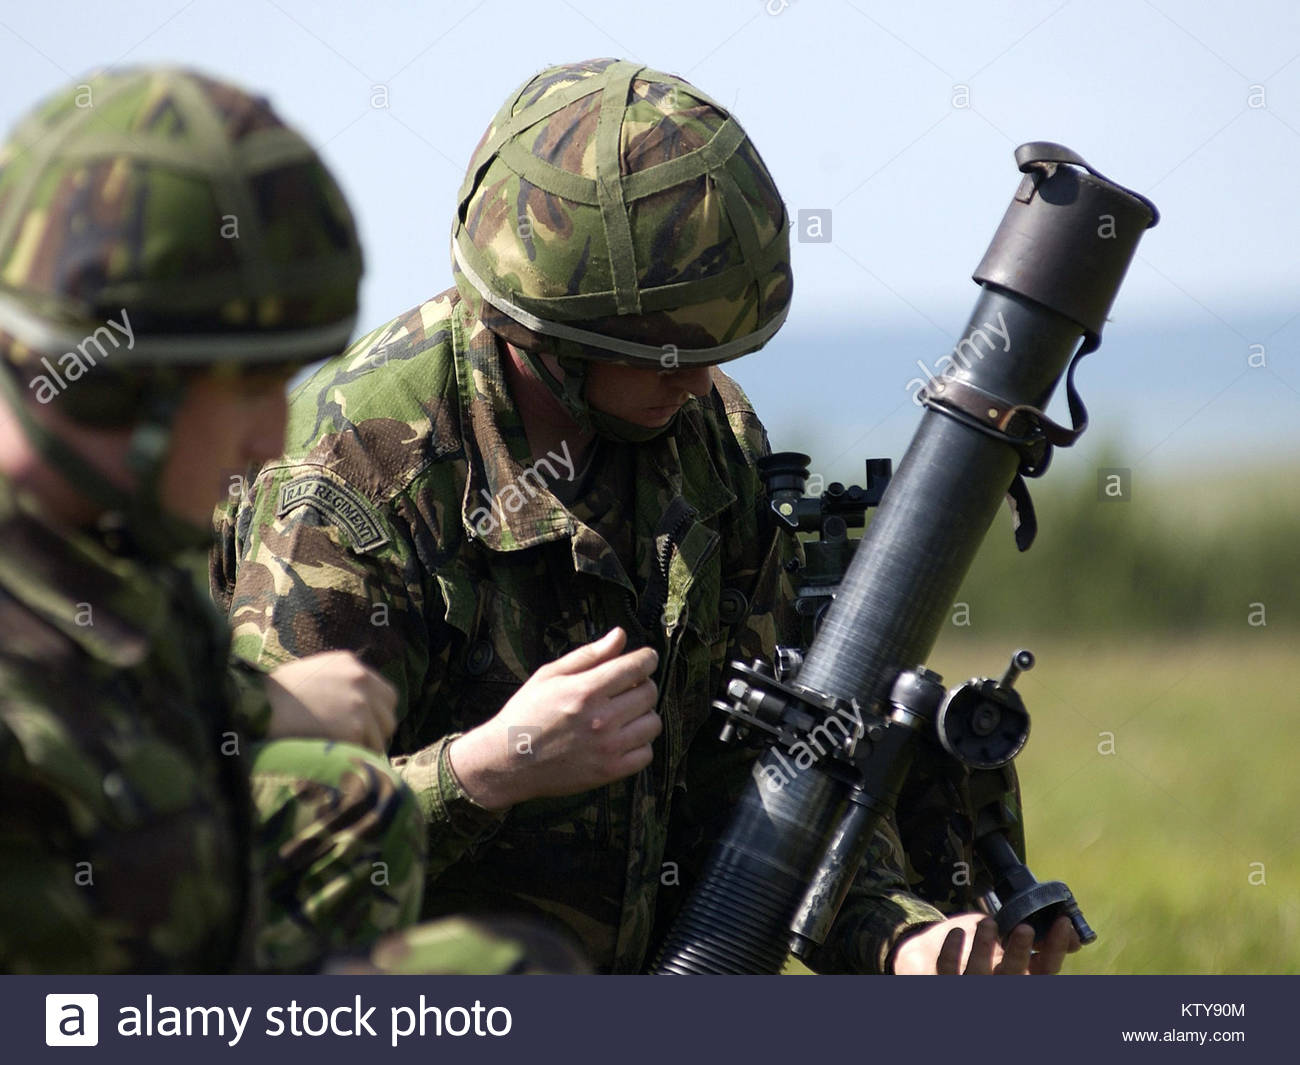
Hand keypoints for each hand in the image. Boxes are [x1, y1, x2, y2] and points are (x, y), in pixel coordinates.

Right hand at [264, 651, 397, 752]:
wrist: (258, 705)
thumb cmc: (276, 696)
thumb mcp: (314, 673)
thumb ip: (340, 684)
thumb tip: (356, 710)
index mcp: (351, 664)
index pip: (386, 695)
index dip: (377, 715)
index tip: (364, 728)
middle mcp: (361, 680)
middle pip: (388, 717)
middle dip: (375, 734)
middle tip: (354, 747)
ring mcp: (360, 703)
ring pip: (380, 737)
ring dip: (364, 748)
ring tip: (340, 753)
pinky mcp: (354, 727)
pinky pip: (366, 751)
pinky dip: (353, 757)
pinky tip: (334, 757)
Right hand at [448, 627, 660, 810]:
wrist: (508, 761)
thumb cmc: (526, 713)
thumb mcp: (550, 675)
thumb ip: (589, 654)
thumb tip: (620, 635)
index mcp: (586, 690)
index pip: (637, 666)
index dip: (647, 659)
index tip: (646, 659)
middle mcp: (601, 719)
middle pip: (649, 693)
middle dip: (643, 684)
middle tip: (627, 687)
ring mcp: (608, 747)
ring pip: (653, 723)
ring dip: (643, 714)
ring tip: (625, 714)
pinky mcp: (610, 771)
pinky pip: (646, 753)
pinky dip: (640, 744)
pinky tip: (623, 737)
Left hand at [892, 913, 1080, 974]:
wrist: (939, 964)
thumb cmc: (985, 956)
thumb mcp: (1012, 949)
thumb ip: (1034, 941)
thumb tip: (1064, 924)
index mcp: (1021, 979)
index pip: (1045, 970)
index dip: (1055, 948)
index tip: (1063, 922)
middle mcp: (1000, 988)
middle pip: (1013, 977)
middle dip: (1018, 953)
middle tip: (1025, 928)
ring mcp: (973, 988)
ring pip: (979, 974)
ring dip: (985, 947)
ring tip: (989, 922)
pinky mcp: (947, 983)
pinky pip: (948, 970)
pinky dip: (952, 951)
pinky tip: (957, 932)